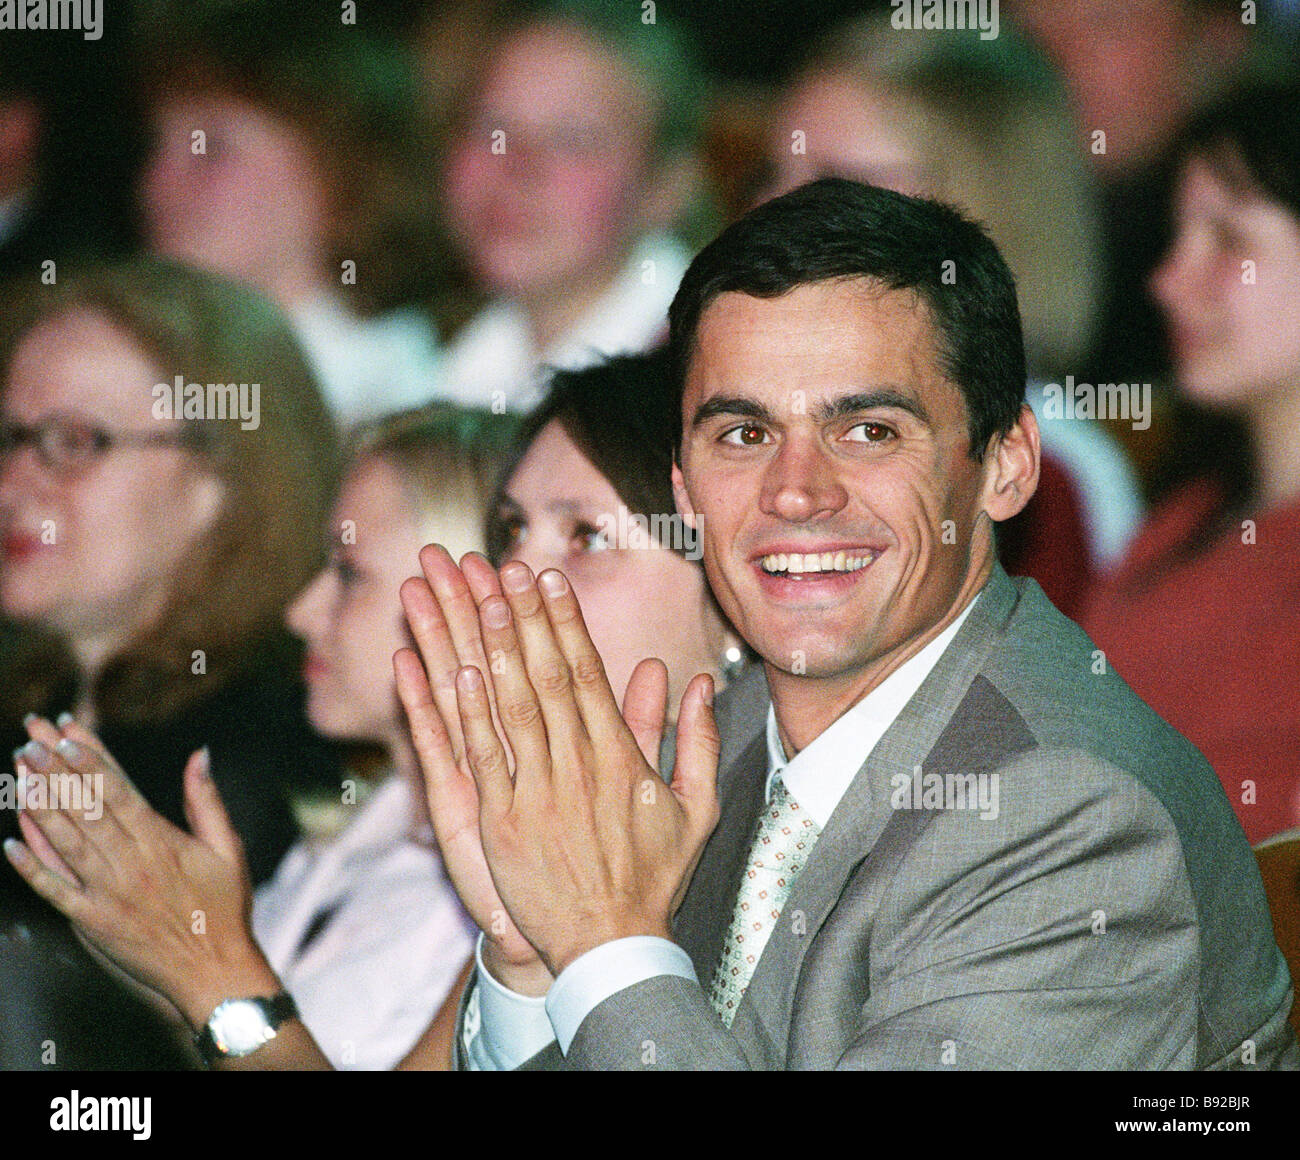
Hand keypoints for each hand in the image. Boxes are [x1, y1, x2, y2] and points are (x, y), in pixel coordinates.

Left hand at [4, 717, 280, 1031]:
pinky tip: (11, 842)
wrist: (215, 972)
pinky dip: (31, 867)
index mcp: (162, 842)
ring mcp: (107, 894)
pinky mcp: (92, 923)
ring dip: (39, 806)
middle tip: (30, 739)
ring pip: (65, 842)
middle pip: (85, 808)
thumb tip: (199, 755)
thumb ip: (207, 801)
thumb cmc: (226, 909)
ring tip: (19, 774)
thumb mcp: (227, 849)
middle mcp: (130, 864)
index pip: (117, 790)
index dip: (90, 759)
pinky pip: (54, 891)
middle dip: (56, 771)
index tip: (68, 732)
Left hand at [402, 549, 721, 976]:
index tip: (547, 580)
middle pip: (547, 677)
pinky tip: (455, 673)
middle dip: (523, 618)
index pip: (588, 674)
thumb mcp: (697, 809)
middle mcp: (577, 765)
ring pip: (511, 707)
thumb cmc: (652, 878)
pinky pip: (482, 759)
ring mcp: (537, 793)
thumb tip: (701, 687)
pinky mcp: (501, 823)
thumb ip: (697, 743)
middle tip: (503, 569)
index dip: (564, 623)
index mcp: (620, 758)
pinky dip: (468, 715)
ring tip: (476, 600)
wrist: (610, 946)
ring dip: (492, 650)